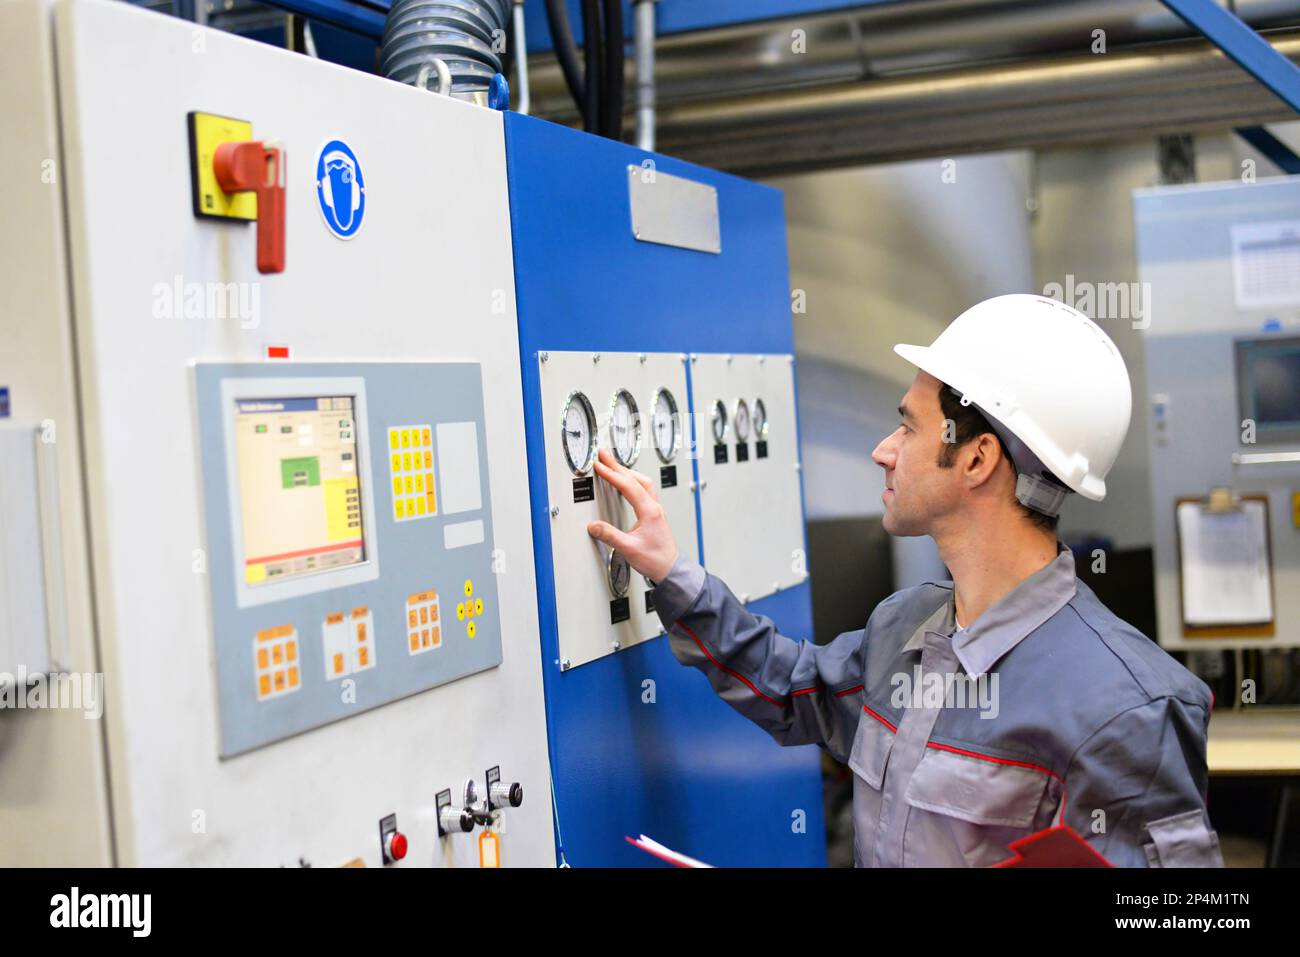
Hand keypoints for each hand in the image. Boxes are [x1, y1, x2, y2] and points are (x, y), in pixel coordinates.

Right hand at [586, 447, 678, 582]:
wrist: (670, 568)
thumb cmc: (655, 559)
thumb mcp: (629, 549)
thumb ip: (610, 536)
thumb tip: (593, 526)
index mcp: (649, 511)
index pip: (628, 486)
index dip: (612, 474)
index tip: (599, 465)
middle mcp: (654, 507)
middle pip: (635, 478)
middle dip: (618, 465)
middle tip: (604, 454)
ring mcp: (655, 509)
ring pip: (642, 482)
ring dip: (627, 471)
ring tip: (613, 464)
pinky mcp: (654, 514)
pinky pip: (644, 489)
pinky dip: (632, 481)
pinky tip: (626, 483)